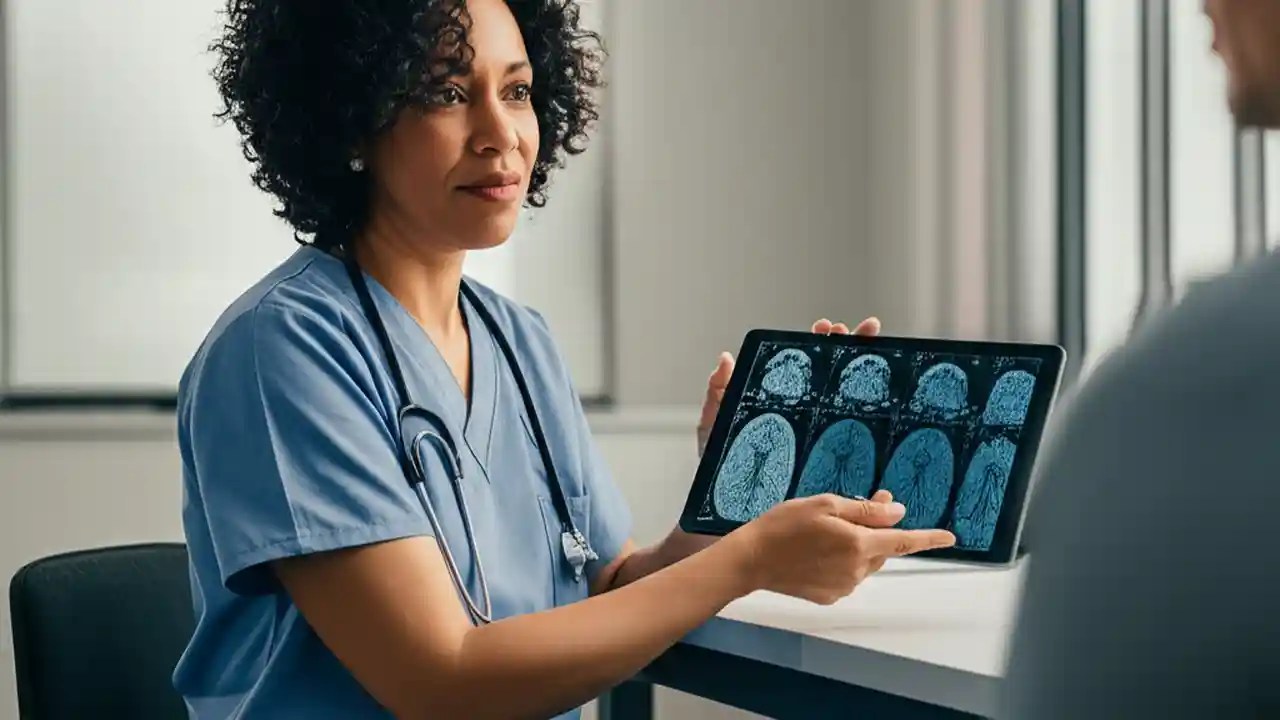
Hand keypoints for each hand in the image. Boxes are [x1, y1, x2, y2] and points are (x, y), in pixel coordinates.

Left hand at [696, 316, 881, 456]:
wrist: (729, 514)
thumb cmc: (718, 470)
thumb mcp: (713, 427)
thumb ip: (718, 393)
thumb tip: (726, 359)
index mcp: (780, 402)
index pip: (805, 365)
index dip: (818, 342)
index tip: (826, 327)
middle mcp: (805, 416)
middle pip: (834, 374)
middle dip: (851, 346)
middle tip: (861, 330)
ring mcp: (820, 438)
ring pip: (850, 401)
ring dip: (866, 370)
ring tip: (873, 347)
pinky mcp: (830, 464)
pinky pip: (857, 443)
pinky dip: (876, 424)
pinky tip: (889, 405)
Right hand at [729, 492, 954, 604]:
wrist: (752, 559)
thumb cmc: (784, 525)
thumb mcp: (825, 505)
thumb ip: (866, 511)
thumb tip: (897, 512)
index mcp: (858, 545)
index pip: (903, 541)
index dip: (929, 539)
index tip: (950, 537)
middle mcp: (856, 570)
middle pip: (881, 548)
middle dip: (876, 529)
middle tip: (860, 506)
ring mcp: (843, 587)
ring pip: (864, 562)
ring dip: (856, 545)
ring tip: (824, 531)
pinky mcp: (830, 596)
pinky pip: (847, 575)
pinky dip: (841, 561)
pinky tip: (816, 551)